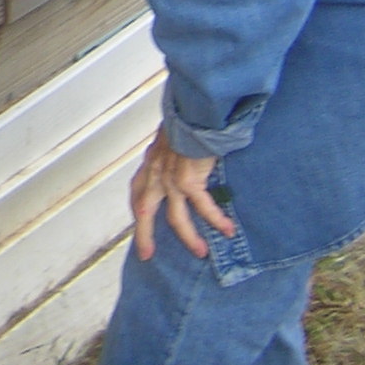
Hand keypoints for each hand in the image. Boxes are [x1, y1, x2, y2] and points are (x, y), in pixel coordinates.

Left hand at [129, 126, 235, 260]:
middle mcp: (156, 172)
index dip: (137, 209)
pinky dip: (216, 220)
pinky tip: (228, 229)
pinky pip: (203, 208)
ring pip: (175, 218)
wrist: (194, 109)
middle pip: (144, 211)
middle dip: (144, 235)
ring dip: (189, 237)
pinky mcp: (188, 181)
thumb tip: (181, 156)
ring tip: (200, 252)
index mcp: (151, 162)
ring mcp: (170, 179)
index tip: (140, 222)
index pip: (137, 190)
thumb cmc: (188, 118)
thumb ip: (173, 151)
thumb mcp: (171, 136)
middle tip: (147, 255)